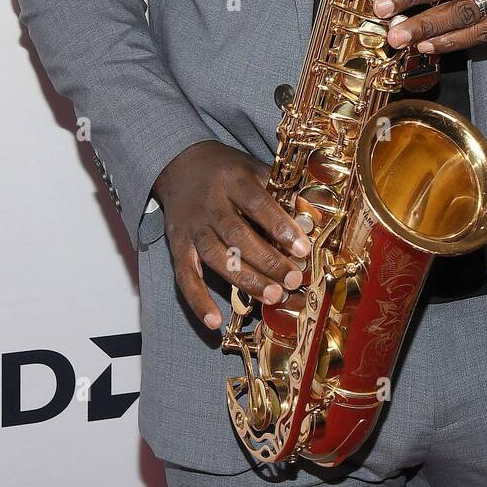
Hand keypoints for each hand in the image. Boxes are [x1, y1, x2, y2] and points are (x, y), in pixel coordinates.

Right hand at [153, 141, 310, 330]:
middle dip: (267, 260)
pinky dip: (198, 301)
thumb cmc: (227, 171)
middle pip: (237, 234)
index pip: (258, 203)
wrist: (180, 164)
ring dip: (244, 280)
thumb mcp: (253, 168)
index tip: (302, 249)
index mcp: (233, 180)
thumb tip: (309, 219)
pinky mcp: (177, 246)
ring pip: (216, 257)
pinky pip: (185, 277)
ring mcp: (191, 227)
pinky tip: (215, 322)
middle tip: (292, 280)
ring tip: (272, 296)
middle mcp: (209, 204)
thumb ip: (279, 191)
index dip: (280, 226)